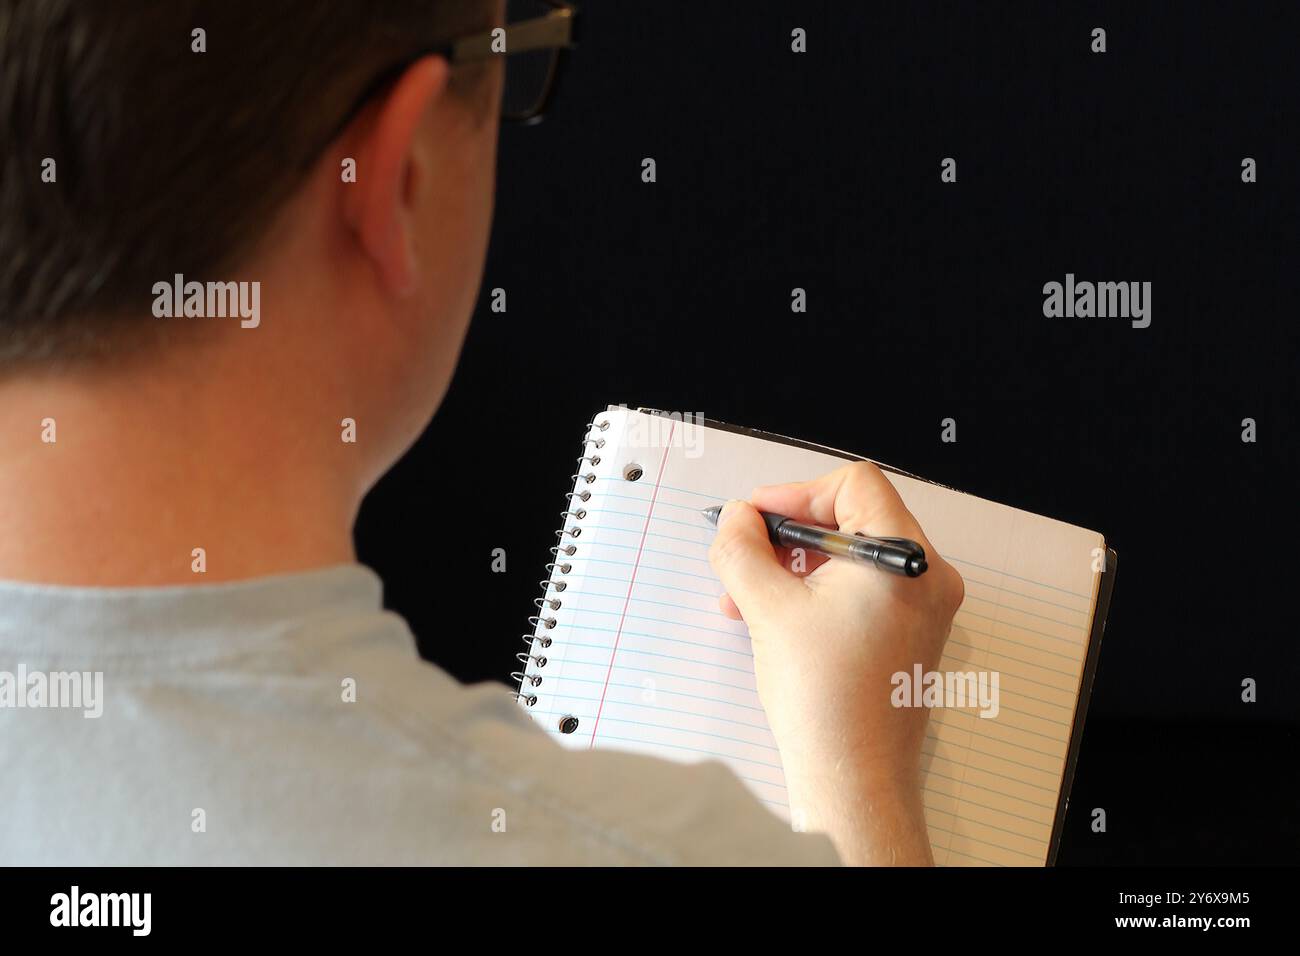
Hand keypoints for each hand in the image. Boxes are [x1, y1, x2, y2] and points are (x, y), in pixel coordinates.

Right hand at [707, 462, 964, 864]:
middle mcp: (925, 575)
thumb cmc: (829, 704)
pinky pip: (861, 588)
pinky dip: (817, 590)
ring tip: (747, 596)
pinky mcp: (908, 632)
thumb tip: (736, 519)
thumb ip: (742, 548)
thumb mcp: (767, 608)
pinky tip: (774, 616)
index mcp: (904, 558)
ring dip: (795, 565)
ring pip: (851, 555)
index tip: (756, 518)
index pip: (853, 485)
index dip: (796, 494)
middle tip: (745, 554)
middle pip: (852, 517)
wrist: (854, 778)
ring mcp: (922, 606)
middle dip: (788, 535)